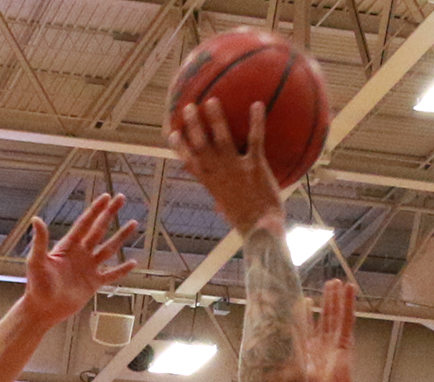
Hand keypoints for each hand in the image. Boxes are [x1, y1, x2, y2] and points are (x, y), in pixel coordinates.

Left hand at [20, 192, 140, 324]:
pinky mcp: (94, 284)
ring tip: (133, 224)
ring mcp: (89, 268)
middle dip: (110, 214)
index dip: (95, 210)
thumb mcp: (36, 261)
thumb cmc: (37, 286)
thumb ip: (40, 241)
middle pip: (99, 230)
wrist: (44, 309)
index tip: (106, 197)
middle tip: (121, 198)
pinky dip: (122, 270)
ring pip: (109, 249)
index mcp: (68, 246)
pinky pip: (111, 274)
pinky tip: (133, 262)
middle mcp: (81, 254)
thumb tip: (36, 219)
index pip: (85, 224)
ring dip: (121, 236)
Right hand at [170, 99, 283, 233]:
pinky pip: (255, 140)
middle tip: (189, 107)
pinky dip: (256, 121)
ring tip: (212, 101)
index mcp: (209, 183)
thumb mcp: (226, 210)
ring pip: (222, 139)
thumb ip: (221, 202)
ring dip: (216, 119)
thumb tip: (218, 206)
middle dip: (193, 125)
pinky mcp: (256, 166)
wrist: (261, 228)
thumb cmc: (246, 220)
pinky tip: (257, 104)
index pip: (189, 161)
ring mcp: (236, 168)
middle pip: (200, 144)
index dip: (179, 146)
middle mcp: (218, 173)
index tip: (172, 133)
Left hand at [301, 278, 356, 381]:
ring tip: (339, 282)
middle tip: (329, 283)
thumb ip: (292, 340)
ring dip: (338, 298)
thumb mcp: (294, 359)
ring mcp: (337, 342)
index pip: (309, 326)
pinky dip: (348, 303)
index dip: (307, 313)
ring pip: (337, 315)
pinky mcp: (346, 343)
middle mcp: (325, 344)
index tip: (306, 299)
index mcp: (310, 349)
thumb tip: (282, 325)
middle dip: (328, 300)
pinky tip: (349, 290)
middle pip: (327, 317)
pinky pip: (347, 319)